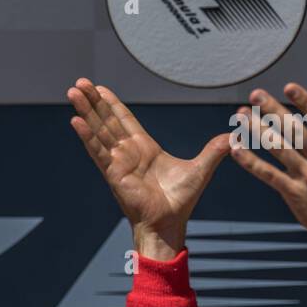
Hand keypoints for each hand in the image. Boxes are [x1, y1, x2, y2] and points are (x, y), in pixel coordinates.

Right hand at [67, 78, 229, 260]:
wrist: (169, 223)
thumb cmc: (181, 201)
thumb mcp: (201, 169)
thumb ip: (214, 151)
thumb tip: (233, 137)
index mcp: (144, 148)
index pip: (124, 120)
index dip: (112, 104)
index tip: (100, 89)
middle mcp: (127, 152)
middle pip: (106, 120)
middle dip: (94, 101)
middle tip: (80, 82)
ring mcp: (118, 161)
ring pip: (98, 130)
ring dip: (85, 111)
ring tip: (72, 92)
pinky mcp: (113, 173)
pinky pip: (97, 150)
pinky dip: (86, 136)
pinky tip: (75, 120)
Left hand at [229, 82, 306, 249]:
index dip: (305, 101)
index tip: (289, 87)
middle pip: (294, 129)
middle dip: (273, 110)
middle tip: (255, 95)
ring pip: (278, 147)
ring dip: (257, 130)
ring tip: (241, 116)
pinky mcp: (294, 194)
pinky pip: (268, 175)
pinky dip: (251, 162)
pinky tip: (236, 149)